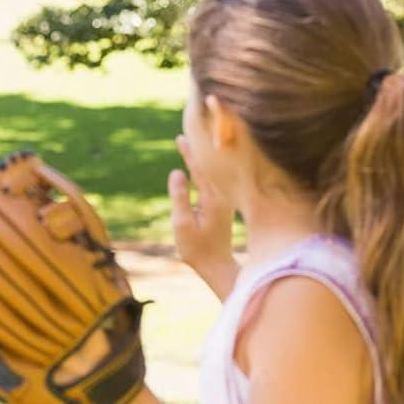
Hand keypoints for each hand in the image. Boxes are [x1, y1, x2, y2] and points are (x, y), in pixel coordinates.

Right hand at [169, 135, 235, 284]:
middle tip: (183, 137)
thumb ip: (179, 197)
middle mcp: (223, 195)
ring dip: (202, 161)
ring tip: (191, 149)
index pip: (199, 168)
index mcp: (213, 197)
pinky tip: (200, 169)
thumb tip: (177, 172)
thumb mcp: (182, 224)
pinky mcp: (225, 206)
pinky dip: (207, 173)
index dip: (189, 152)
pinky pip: (215, 183)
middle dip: (196, 152)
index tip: (181, 138)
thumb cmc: (197, 249)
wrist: (217, 265)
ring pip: (213, 174)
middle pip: (209, 166)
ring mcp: (226, 200)